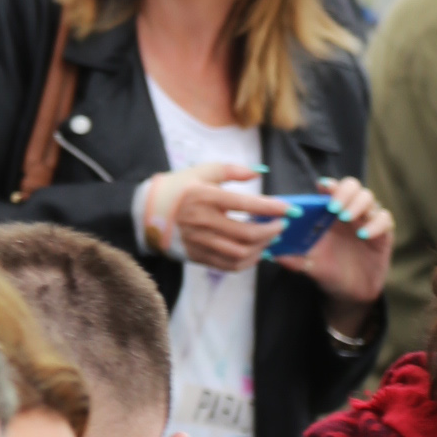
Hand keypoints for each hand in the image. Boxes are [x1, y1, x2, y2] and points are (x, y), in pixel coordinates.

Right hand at [137, 161, 290, 271]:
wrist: (147, 212)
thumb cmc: (179, 188)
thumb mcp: (202, 171)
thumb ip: (232, 170)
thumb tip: (260, 172)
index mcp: (204, 196)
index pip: (245, 203)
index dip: (271, 207)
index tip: (289, 208)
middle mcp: (202, 221)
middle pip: (247, 233)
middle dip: (271, 230)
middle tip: (282, 224)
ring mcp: (200, 242)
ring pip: (241, 253)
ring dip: (262, 248)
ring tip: (271, 238)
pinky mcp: (198, 257)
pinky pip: (230, 266)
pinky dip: (248, 262)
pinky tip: (256, 252)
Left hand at [299, 177, 393, 316]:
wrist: (349, 294)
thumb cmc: (328, 272)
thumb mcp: (308, 265)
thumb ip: (291, 257)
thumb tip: (270, 251)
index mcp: (330, 214)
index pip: (332, 189)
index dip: (329, 185)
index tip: (323, 187)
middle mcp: (350, 212)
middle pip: (353, 186)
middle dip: (344, 192)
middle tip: (334, 207)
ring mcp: (367, 221)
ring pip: (369, 197)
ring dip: (357, 204)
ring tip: (346, 218)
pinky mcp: (383, 234)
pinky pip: (385, 219)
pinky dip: (375, 223)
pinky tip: (364, 235)